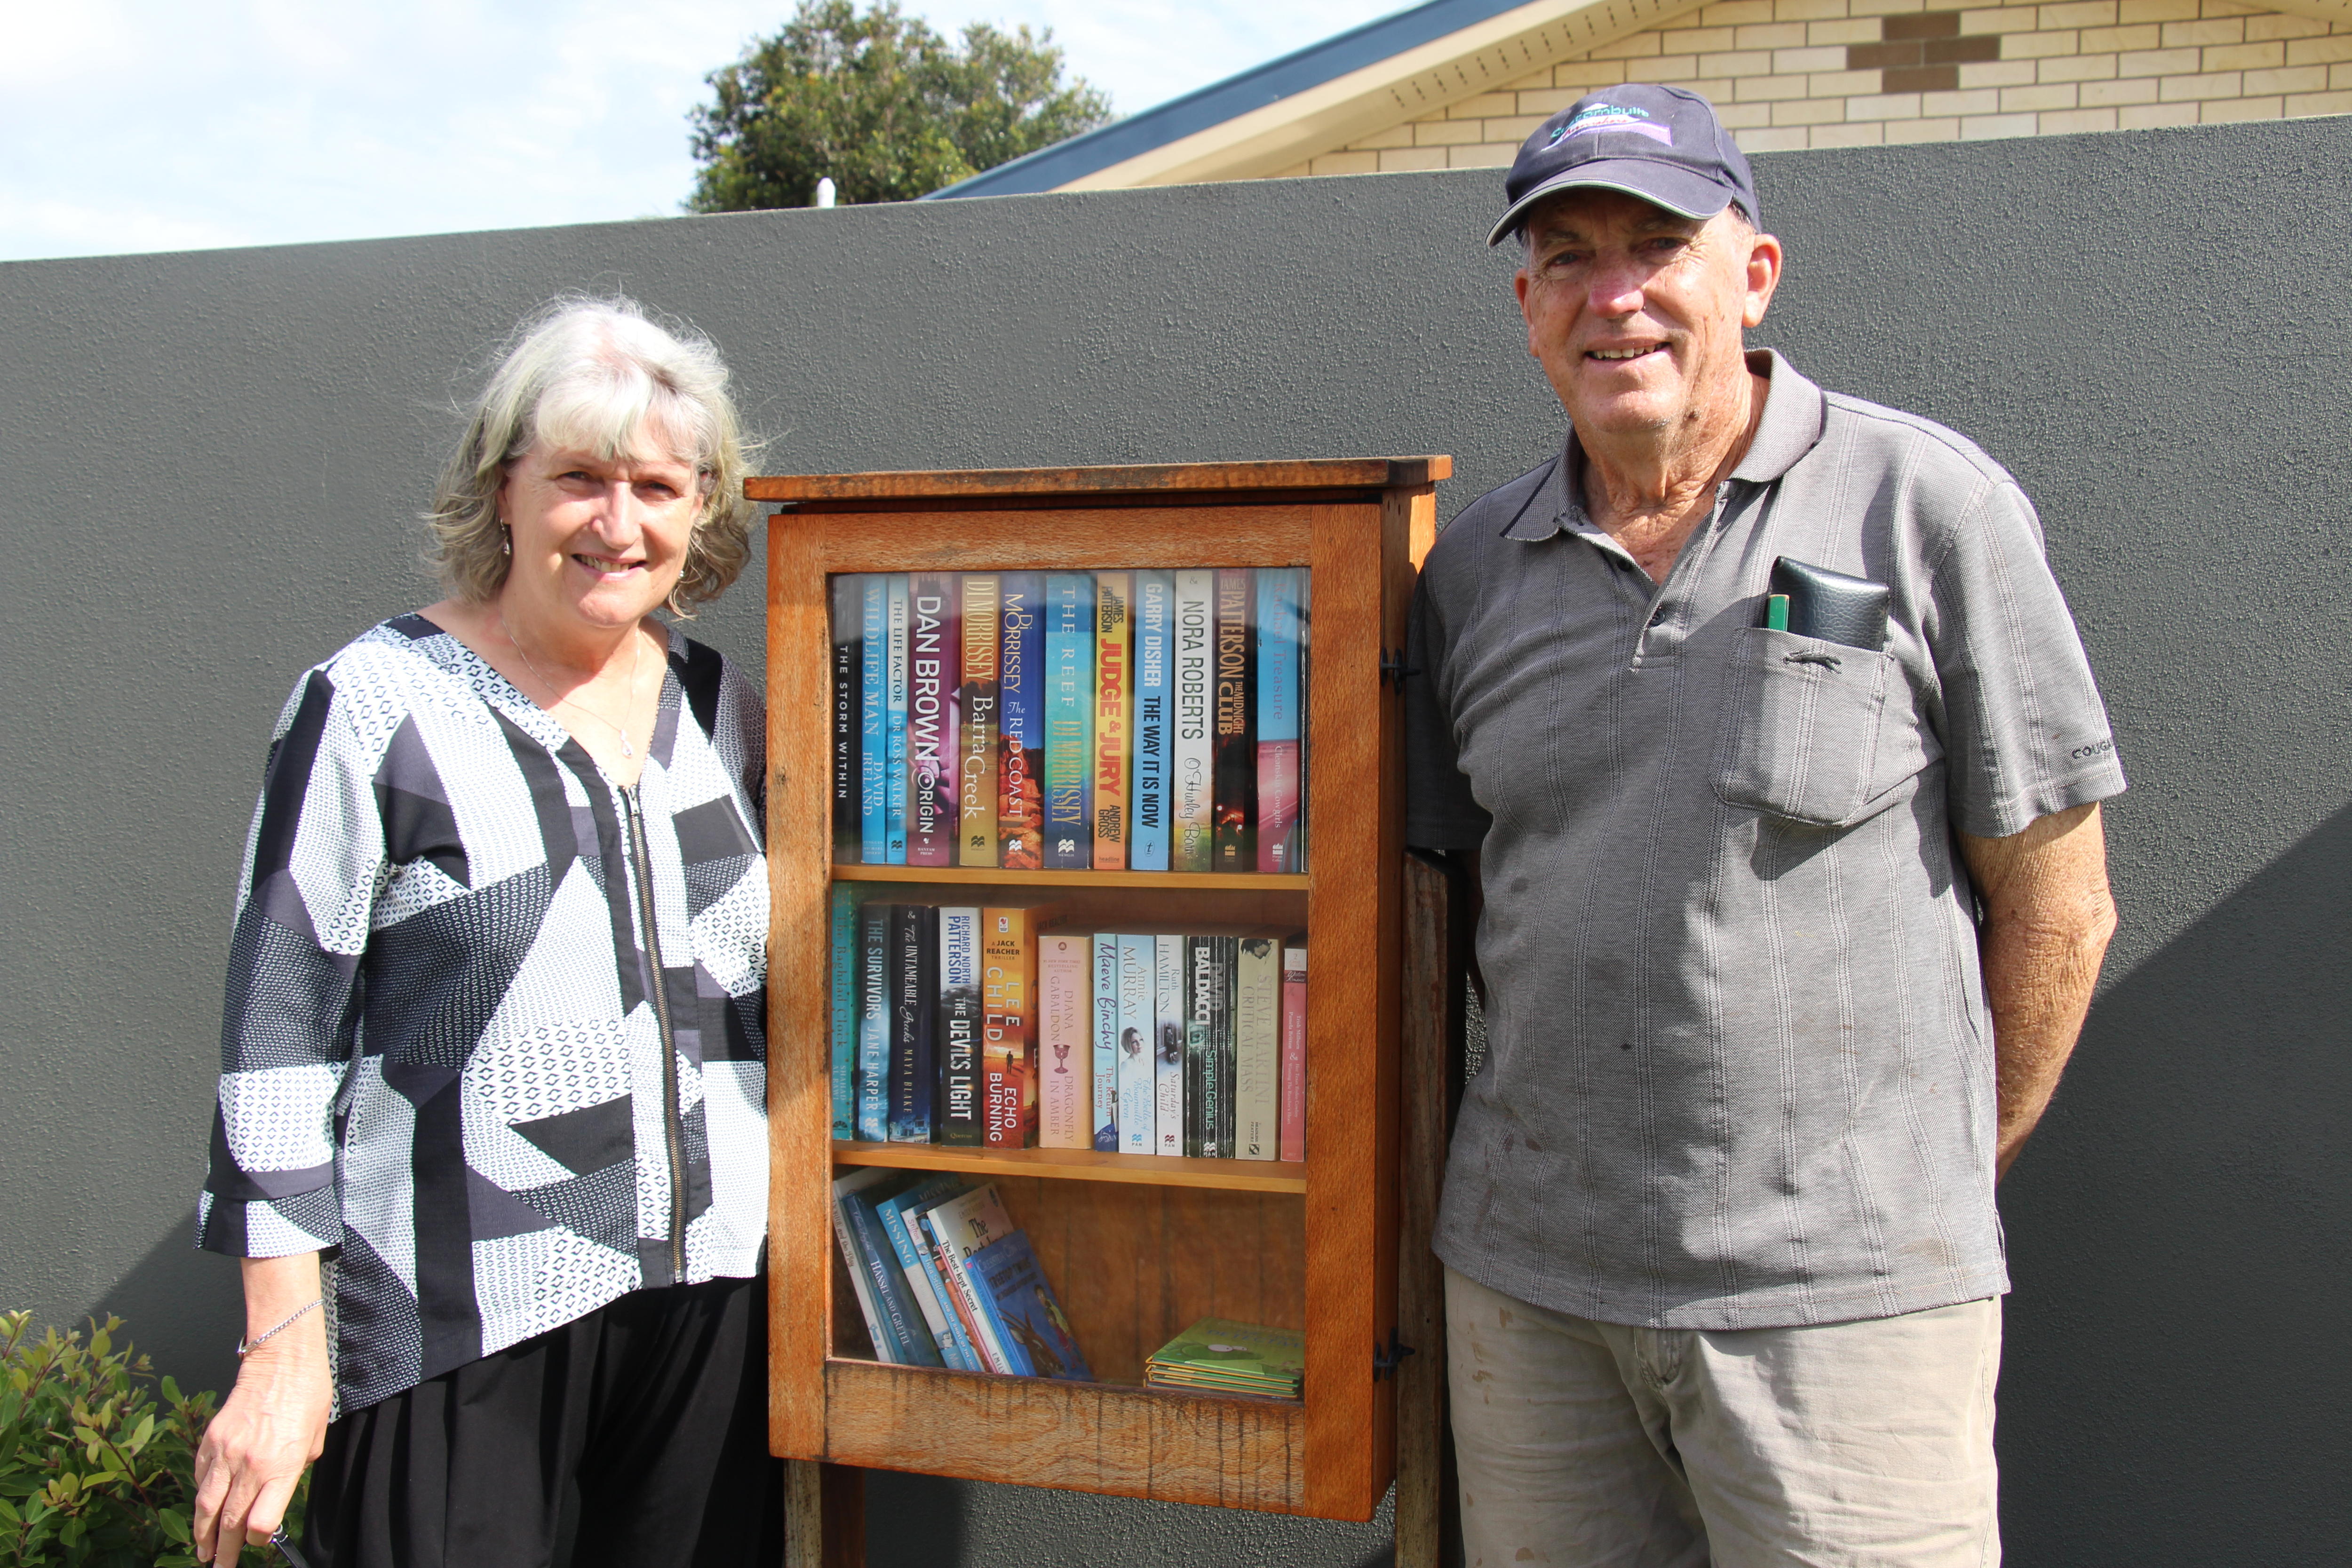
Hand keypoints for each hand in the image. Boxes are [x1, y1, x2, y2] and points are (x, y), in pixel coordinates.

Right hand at [194, 1258, 331, 1562]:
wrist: (282, 1359)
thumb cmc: (307, 1394)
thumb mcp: (314, 1439)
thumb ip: (295, 1470)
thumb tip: (278, 1491)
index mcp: (281, 1468)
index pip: (261, 1523)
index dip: (259, 1539)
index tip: (260, 1540)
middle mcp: (250, 1465)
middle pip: (229, 1522)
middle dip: (223, 1551)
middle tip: (220, 1567)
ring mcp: (226, 1453)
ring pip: (206, 1505)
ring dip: (202, 1534)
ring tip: (202, 1552)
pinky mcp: (211, 1439)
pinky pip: (201, 1477)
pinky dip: (201, 1495)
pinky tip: (203, 1508)